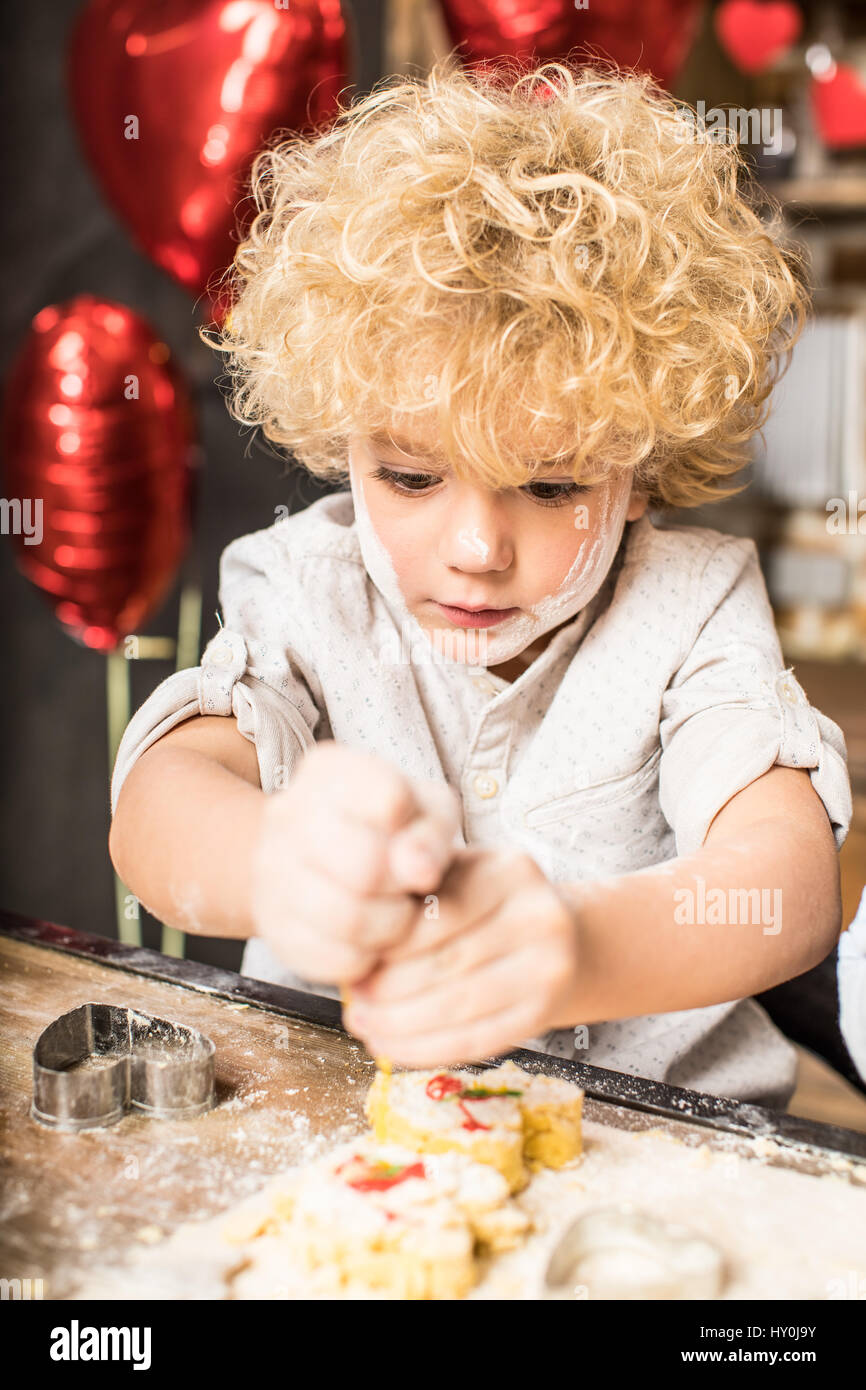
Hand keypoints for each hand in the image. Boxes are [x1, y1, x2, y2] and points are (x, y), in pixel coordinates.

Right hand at [249, 741, 460, 983]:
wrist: (327, 867)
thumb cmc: (391, 833)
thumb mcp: (427, 813)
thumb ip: (432, 832)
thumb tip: (419, 871)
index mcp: (329, 771)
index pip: (390, 798)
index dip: (418, 831)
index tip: (414, 841)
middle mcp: (286, 813)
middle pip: (365, 865)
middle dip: (403, 885)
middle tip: (408, 887)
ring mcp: (269, 872)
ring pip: (348, 917)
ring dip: (390, 925)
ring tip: (394, 913)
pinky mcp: (272, 928)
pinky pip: (332, 958)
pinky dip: (365, 956)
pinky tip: (368, 937)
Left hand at [343, 846, 581, 1065]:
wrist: (565, 939)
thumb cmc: (490, 906)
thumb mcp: (460, 874)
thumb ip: (415, 893)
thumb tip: (355, 944)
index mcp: (509, 872)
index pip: (439, 913)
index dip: (391, 942)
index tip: (354, 956)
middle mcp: (539, 917)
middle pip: (447, 963)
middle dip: (388, 988)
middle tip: (353, 998)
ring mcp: (548, 969)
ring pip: (459, 1006)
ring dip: (400, 1024)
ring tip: (364, 1024)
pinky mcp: (543, 1014)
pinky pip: (476, 1040)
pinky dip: (426, 1049)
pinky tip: (392, 1046)